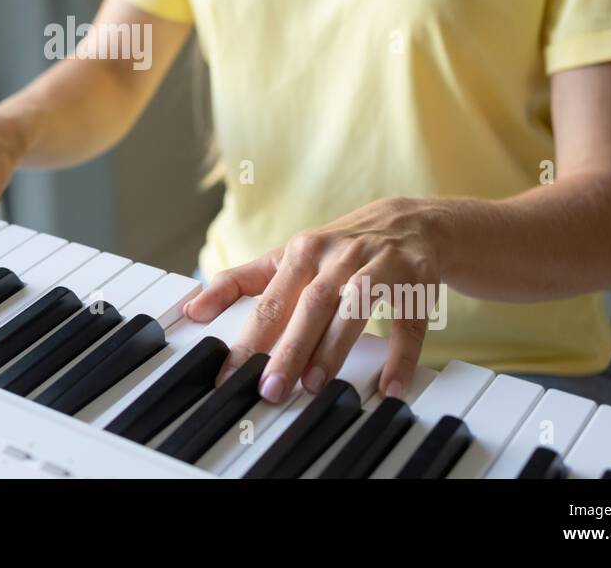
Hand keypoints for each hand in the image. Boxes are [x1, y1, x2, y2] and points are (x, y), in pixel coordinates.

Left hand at [182, 197, 441, 404]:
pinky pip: (409, 322)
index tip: (228, 373)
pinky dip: (400, 356)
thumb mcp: (288, 258)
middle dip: (289, 347)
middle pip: (310, 303)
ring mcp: (380, 266)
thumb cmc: (337, 250)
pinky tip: (389, 388)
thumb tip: (193, 309)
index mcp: (302, 252)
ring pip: (355, 306)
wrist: (409, 223)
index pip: (269, 299)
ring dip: (334, 346)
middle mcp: (338, 256)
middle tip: (270, 388)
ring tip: (314, 385)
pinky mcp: (417, 281)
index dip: (247, 336)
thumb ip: (241, 281)